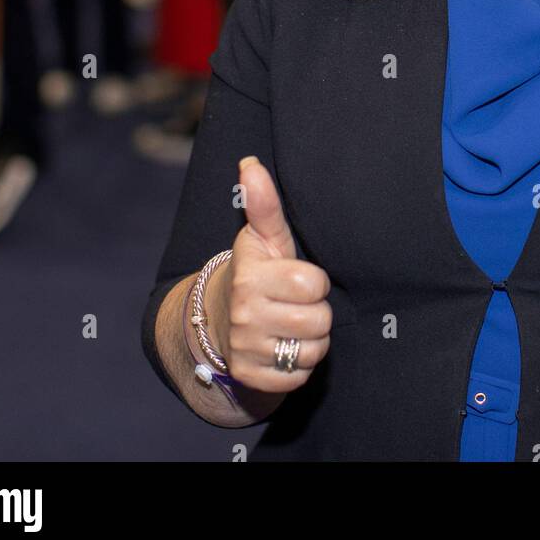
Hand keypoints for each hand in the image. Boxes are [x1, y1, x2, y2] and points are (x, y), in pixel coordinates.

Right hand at [208, 156, 333, 392]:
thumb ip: (265, 203)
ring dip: (311, 340)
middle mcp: (244, 315)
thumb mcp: (263, 238)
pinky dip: (299, 365)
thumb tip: (250, 163)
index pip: (313, 282)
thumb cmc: (255, 273)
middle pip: (319, 319)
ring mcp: (245, 349)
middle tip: (297, 304)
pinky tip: (284, 347)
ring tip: (293, 325)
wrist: (220, 319)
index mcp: (251, 277)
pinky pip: (298, 377)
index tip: (297, 279)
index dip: (313, 281)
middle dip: (316, 311)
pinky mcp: (249, 377)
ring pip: (312, 350)